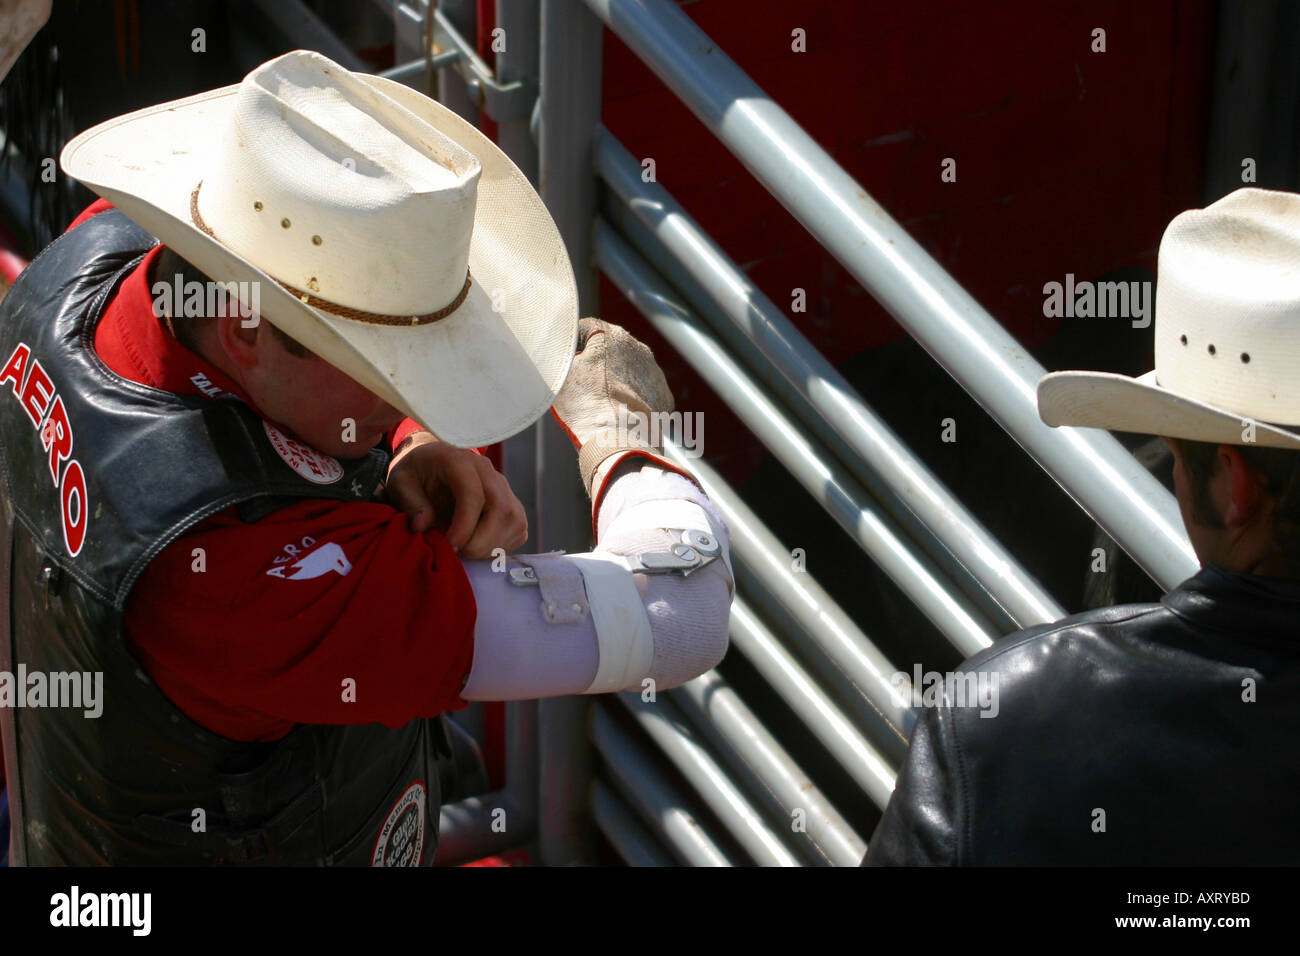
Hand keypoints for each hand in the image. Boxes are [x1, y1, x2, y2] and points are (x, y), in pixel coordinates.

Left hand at [387, 432, 526, 557]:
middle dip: (481, 540)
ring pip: (514, 520)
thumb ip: (410, 503)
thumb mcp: (401, 482)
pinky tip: (479, 546)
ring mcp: (504, 487)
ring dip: (492, 545)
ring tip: (466, 551)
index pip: (473, 493)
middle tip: (458, 553)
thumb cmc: (417, 473)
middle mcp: (487, 471)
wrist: (433, 462)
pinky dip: (501, 545)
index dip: (465, 524)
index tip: (450, 544)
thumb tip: (422, 526)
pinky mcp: (513, 504)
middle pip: (501, 508)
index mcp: (458, 460)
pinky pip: (518, 529)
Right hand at [551, 317, 674, 497]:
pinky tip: (620, 415)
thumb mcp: (561, 372)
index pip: (586, 329)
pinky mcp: (664, 396)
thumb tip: (564, 352)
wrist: (619, 441)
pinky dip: (633, 400)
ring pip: (629, 371)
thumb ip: (563, 353)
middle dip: (598, 364)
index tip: (567, 364)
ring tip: (602, 405)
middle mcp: (638, 348)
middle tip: (583, 387)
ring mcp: (654, 373)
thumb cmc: (586, 405)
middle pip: (611, 350)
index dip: (573, 346)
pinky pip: (644, 392)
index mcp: (612, 334)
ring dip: (617, 382)